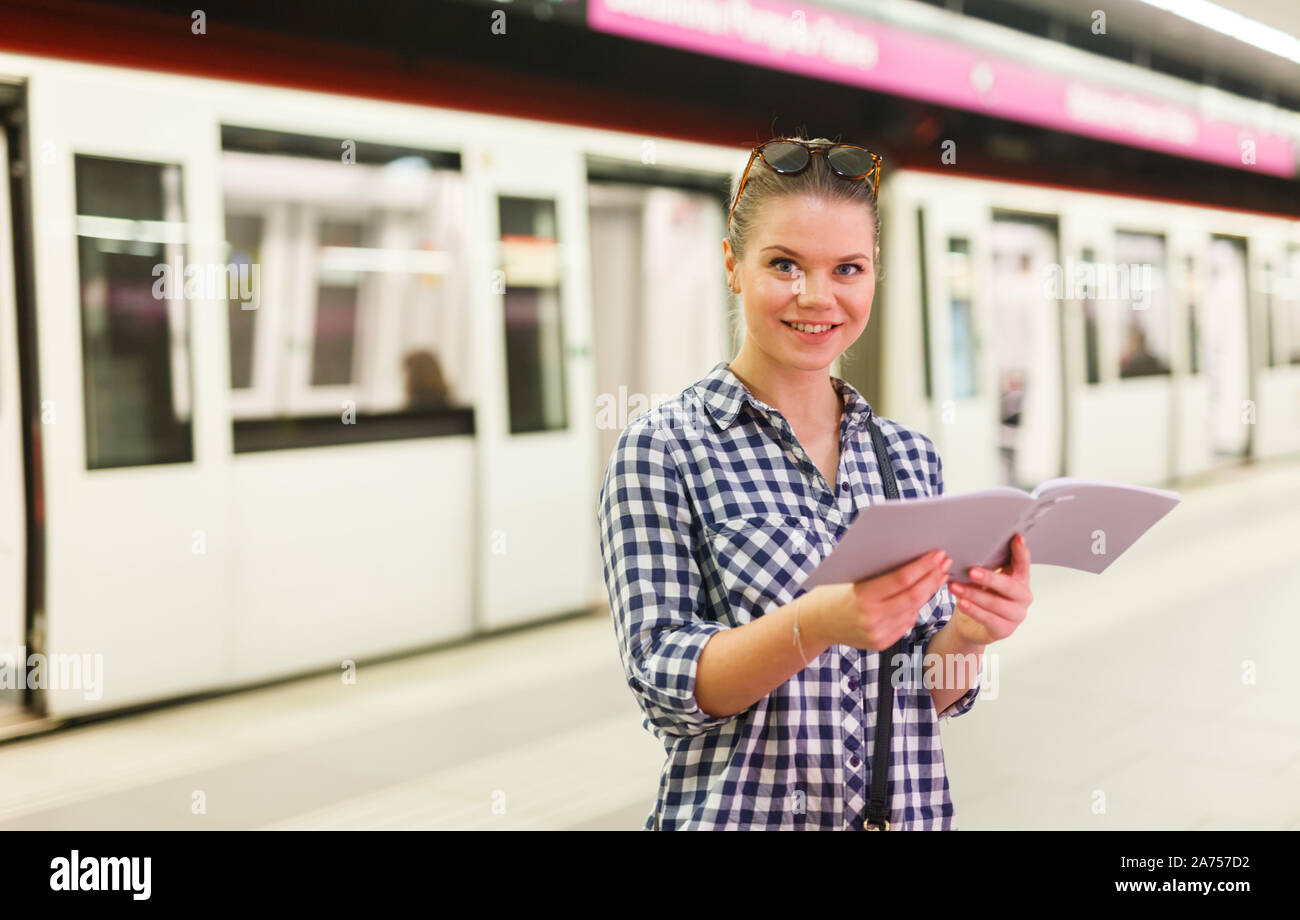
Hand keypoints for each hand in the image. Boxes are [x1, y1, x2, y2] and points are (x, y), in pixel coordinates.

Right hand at [808, 548, 952, 650]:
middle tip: (944, 562)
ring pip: (913, 610)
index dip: (923, 566)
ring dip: (928, 592)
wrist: (816, 623)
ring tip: (938, 576)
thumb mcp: (853, 578)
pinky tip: (922, 594)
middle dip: (932, 578)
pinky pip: (906, 623)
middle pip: (913, 597)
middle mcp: (871, 619)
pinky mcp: (881, 643)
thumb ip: (880, 572)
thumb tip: (912, 557)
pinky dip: (916, 607)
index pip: (901, 580)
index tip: (937, 554)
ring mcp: (877, 634)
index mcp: (862, 597)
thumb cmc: (834, 592)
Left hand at [944, 532, 1032, 645]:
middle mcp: (1023, 597)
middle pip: (1009, 586)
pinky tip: (962, 603)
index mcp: (1020, 579)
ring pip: (995, 603)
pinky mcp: (1005, 630)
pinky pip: (988, 619)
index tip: (1017, 538)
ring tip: (955, 587)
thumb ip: (985, 566)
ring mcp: (1016, 615)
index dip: (1021, 551)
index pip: (1023, 563)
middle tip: (972, 571)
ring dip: (973, 594)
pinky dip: (973, 610)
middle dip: (989, 578)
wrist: (972, 625)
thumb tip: (969, 549)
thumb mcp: (984, 579)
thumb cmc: (981, 596)